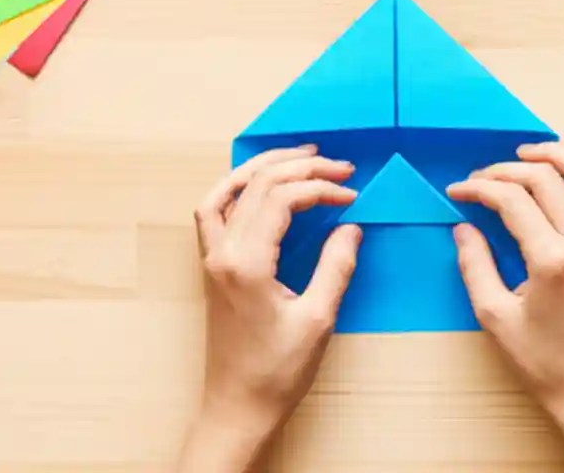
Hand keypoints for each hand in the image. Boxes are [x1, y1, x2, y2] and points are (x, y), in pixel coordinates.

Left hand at [177, 146, 361, 472]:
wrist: (238, 407)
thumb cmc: (277, 372)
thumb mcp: (318, 319)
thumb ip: (335, 266)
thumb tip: (351, 227)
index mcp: (246, 263)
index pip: (283, 200)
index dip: (321, 190)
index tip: (352, 196)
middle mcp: (222, 253)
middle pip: (258, 186)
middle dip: (301, 169)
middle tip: (339, 167)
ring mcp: (211, 258)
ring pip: (229, 190)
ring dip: (264, 167)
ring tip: (299, 156)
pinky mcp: (211, 266)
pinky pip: (212, 211)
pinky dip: (234, 188)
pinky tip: (256, 183)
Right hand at [448, 143, 563, 472]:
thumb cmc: (542, 362)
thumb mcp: (494, 316)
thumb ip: (475, 265)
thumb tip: (463, 227)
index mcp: (553, 259)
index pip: (512, 200)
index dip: (479, 188)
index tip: (457, 192)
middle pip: (546, 179)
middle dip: (506, 169)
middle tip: (480, 177)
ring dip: (557, 155)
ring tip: (527, 153)